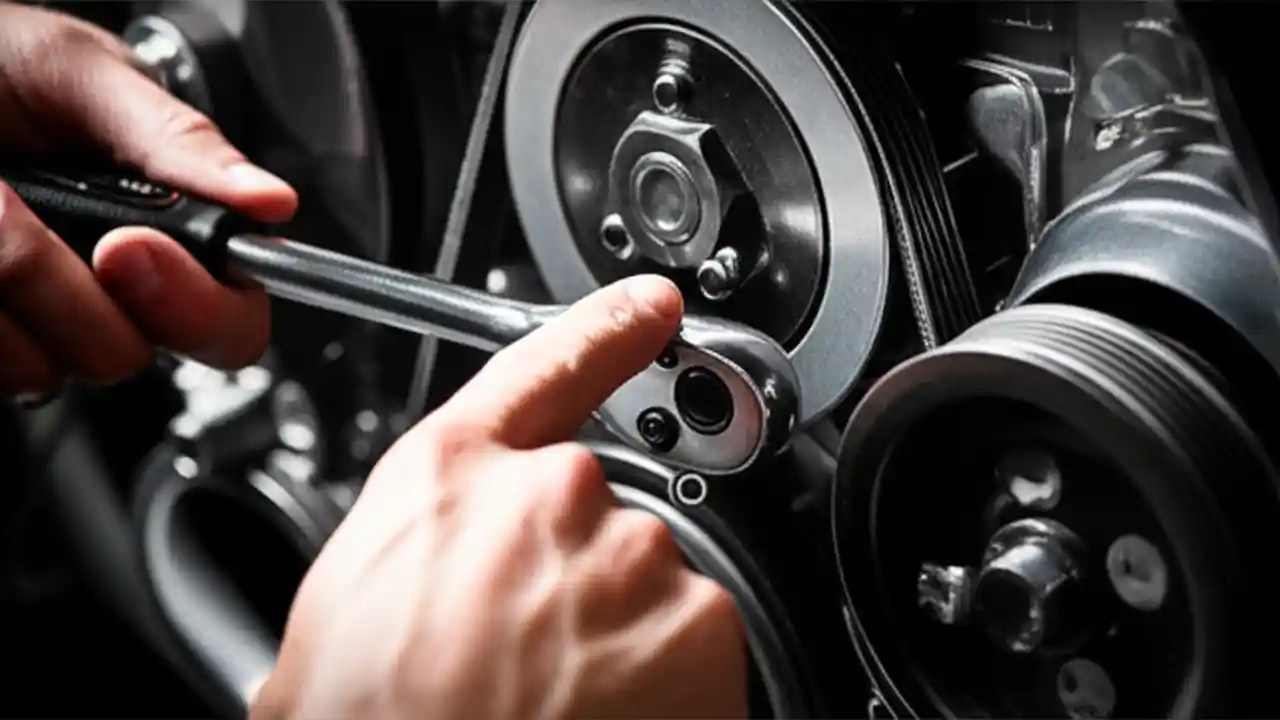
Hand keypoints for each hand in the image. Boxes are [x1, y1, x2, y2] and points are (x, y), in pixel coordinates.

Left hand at [0, 2, 296, 396]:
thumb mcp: (85, 76)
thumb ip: (181, 141)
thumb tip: (270, 201)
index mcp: (172, 236)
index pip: (231, 321)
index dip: (198, 307)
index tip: (130, 248)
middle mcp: (112, 293)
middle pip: (130, 354)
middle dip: (71, 288)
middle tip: (22, 210)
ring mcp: (42, 322)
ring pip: (50, 367)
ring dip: (9, 279)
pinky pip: (1, 367)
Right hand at [252, 276, 748, 718]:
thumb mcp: (329, 638)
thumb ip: (385, 577)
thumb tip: (393, 605)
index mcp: (446, 481)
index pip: (542, 367)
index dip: (604, 328)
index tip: (653, 303)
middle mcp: (547, 496)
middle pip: (585, 503)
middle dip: (562, 572)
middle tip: (516, 653)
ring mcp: (630, 554)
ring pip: (639, 574)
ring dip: (609, 629)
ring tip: (553, 701)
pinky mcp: (699, 620)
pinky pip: (690, 630)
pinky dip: (661, 673)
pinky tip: (605, 716)